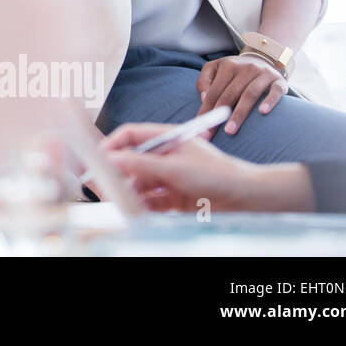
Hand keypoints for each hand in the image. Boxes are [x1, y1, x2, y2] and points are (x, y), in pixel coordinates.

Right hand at [101, 123, 313, 212]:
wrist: (247, 200)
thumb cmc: (218, 175)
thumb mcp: (175, 168)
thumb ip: (140, 164)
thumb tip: (110, 159)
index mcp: (167, 139)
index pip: (131, 135)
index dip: (113, 144)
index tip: (98, 157)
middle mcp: (166, 156)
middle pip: (132, 161)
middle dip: (118, 172)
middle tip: (103, 184)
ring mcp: (170, 178)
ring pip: (140, 183)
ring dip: (130, 191)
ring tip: (122, 201)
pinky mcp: (175, 198)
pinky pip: (151, 200)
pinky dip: (142, 205)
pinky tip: (138, 210)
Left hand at [195, 54, 285, 137]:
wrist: (264, 60)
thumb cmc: (235, 71)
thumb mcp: (216, 69)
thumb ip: (204, 82)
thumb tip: (204, 98)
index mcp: (228, 65)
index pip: (215, 90)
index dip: (207, 108)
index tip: (202, 125)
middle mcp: (246, 68)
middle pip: (231, 93)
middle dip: (220, 114)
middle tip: (213, 132)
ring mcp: (263, 74)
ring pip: (250, 94)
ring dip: (239, 113)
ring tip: (230, 130)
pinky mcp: (279, 81)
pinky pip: (275, 91)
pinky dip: (269, 101)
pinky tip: (262, 112)